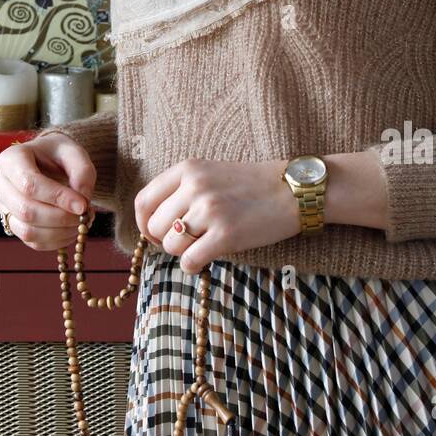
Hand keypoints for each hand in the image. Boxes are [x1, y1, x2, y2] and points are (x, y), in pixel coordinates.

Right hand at [0, 132, 96, 251]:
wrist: (48, 161)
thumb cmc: (59, 154)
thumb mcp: (74, 152)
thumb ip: (82, 172)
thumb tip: (81, 202)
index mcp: (10, 159)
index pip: (29, 184)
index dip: (57, 198)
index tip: (83, 205)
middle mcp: (0, 184)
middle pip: (26, 210)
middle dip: (60, 218)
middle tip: (85, 215)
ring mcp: (3, 207)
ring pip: (27, 231)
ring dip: (59, 232)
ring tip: (80, 222)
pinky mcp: (12, 224)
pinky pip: (32, 241)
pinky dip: (56, 240)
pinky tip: (71, 229)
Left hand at [134, 158, 299, 273]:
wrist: (292, 190)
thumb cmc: (250, 186)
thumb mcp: (210, 173)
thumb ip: (181, 191)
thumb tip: (152, 225)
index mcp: (187, 169)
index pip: (143, 201)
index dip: (144, 223)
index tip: (155, 234)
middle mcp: (194, 187)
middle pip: (154, 226)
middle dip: (165, 240)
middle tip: (186, 242)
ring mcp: (210, 210)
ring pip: (171, 245)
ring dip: (182, 252)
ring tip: (202, 245)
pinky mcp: (226, 234)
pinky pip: (190, 261)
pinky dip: (193, 266)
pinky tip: (205, 260)